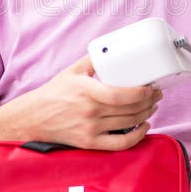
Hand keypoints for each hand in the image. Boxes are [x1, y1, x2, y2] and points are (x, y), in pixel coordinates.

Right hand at [23, 54, 161, 149]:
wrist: (34, 118)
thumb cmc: (54, 93)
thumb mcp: (72, 71)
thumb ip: (94, 59)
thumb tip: (112, 48)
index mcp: (87, 91)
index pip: (120, 95)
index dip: (140, 93)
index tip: (150, 87)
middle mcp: (90, 112)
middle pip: (129, 110)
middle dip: (149, 102)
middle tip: (156, 94)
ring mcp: (91, 129)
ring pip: (129, 124)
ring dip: (146, 115)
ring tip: (152, 106)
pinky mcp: (90, 143)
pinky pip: (120, 144)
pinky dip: (137, 136)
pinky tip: (144, 126)